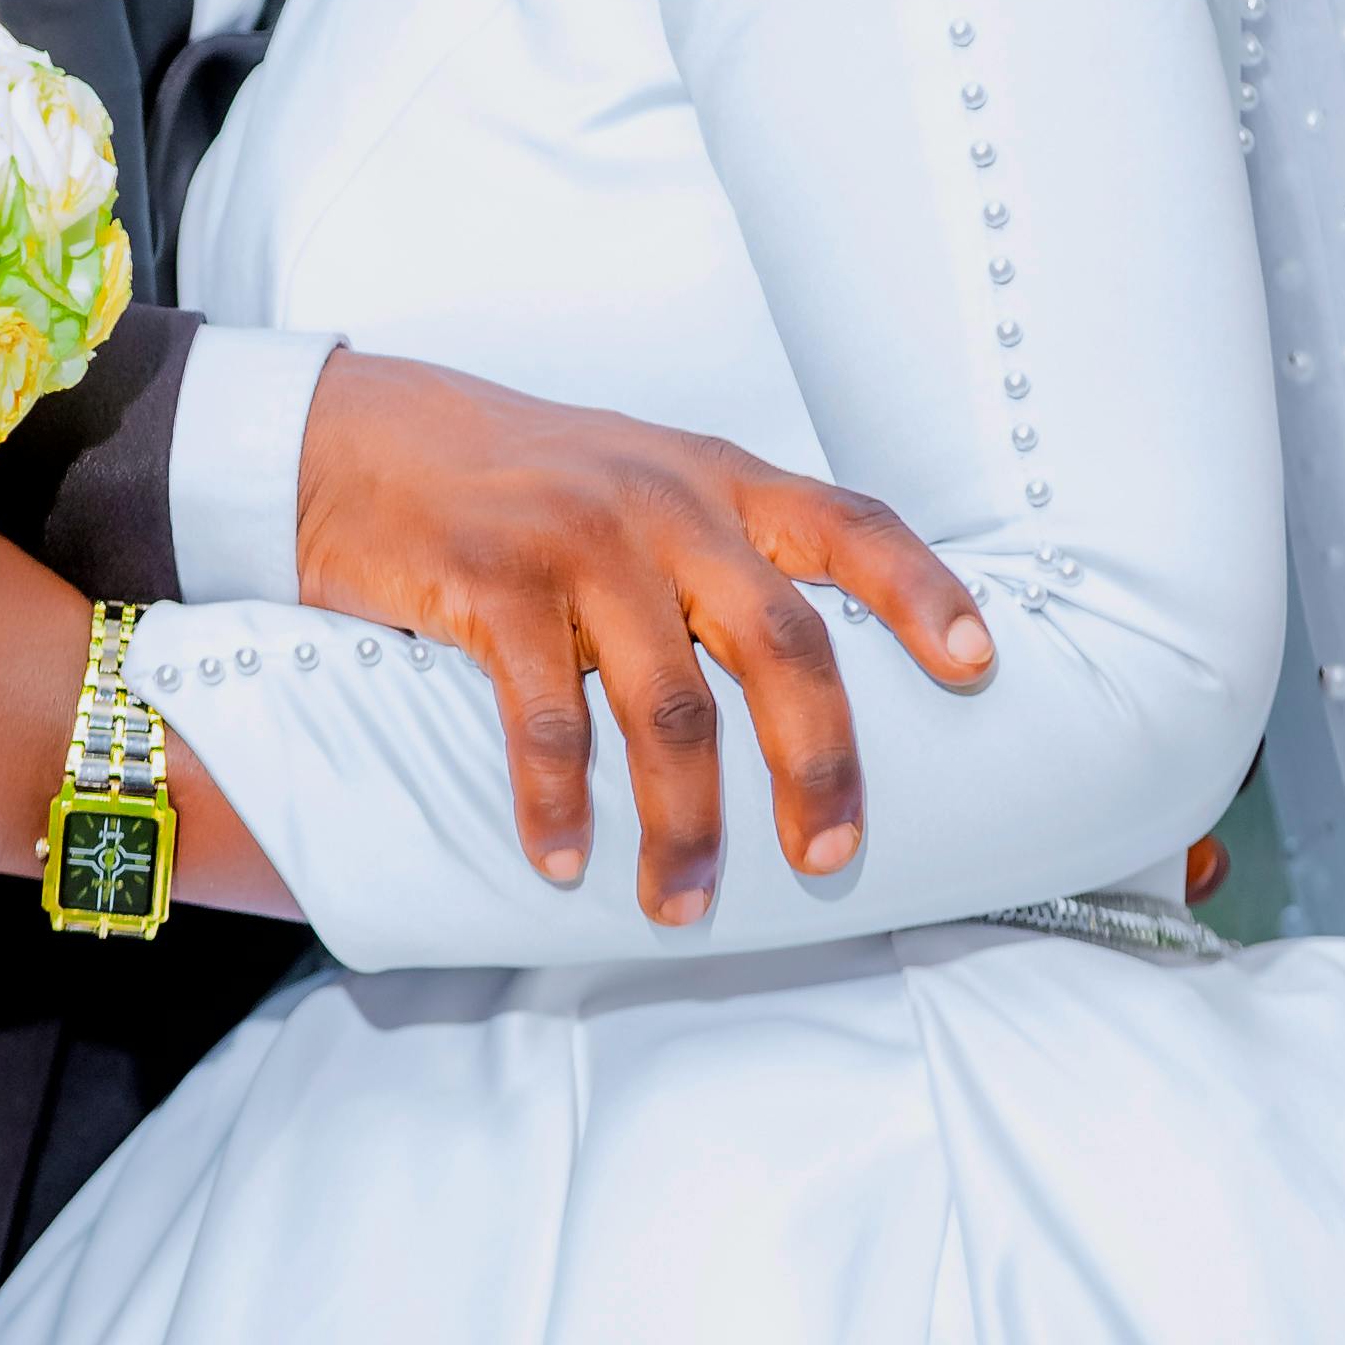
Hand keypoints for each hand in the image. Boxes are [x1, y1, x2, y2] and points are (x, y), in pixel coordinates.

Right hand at [289, 354, 992, 927]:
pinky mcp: (493, 580)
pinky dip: (559, 801)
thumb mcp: (646, 485)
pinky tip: (562, 857)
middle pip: (781, 640)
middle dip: (817, 761)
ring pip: (671, 704)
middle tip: (830, 856)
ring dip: (687, 822)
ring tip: (682, 902)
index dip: (924, 591)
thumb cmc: (527, 488)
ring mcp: (581, 539)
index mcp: (721, 481)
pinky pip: (546, 715)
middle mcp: (667, 502)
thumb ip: (725, 553)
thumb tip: (816, 679)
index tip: (979, 664)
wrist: (366, 442)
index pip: (851, 525)